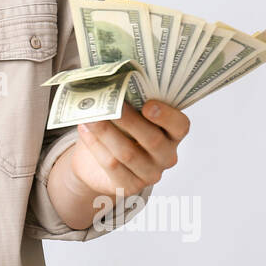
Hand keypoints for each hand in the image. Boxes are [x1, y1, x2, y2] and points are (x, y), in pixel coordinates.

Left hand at [66, 99, 189, 203]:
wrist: (97, 161)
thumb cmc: (118, 128)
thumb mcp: (126, 112)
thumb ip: (126, 98)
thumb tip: (107, 78)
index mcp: (173, 133)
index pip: (180, 126)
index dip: (167, 116)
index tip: (148, 105)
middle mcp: (166, 155)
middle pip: (152, 140)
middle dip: (129, 121)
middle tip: (110, 105)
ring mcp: (150, 174)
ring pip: (127, 153)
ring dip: (106, 132)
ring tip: (89, 116)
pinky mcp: (129, 187)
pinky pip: (112, 166)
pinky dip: (96, 146)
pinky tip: (84, 130)